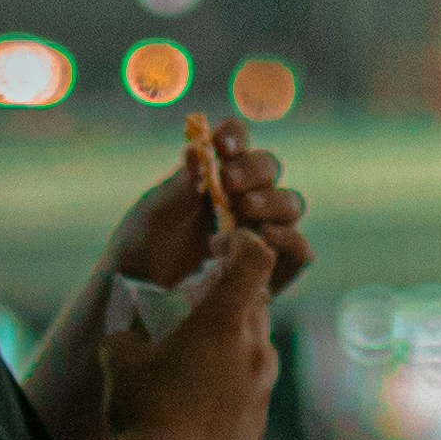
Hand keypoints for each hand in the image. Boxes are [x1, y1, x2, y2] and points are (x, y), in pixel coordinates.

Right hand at [98, 228, 279, 439]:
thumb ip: (128, 334)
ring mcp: (262, 390)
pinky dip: (229, 387)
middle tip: (194, 309)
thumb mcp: (119, 358)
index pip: (255, 258)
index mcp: (224, 321)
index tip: (216, 249)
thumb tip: (126, 335)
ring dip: (230, 344)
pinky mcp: (259, 425)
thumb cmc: (142, 409)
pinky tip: (194, 407)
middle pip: (255, 304)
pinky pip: (250, 392)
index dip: (240, 243)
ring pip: (255, 349)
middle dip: (229, 297)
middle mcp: (254, 350)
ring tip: (191, 362)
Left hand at [102, 116, 314, 298]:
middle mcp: (243, 197)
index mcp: (213, 173)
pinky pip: (298, 251)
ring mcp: (261, 231)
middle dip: (254, 170)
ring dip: (274, 201)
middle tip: (229, 182)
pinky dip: (291, 241)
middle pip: (268, 169)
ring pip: (290, 205)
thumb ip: (177, 187)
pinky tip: (266, 239)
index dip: (235, 136)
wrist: (141, 303)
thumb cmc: (142, 250)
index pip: (235, 142)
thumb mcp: (152, 217)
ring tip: (246, 209)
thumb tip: (196, 151)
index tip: (221, 146)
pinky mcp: (274, 269)